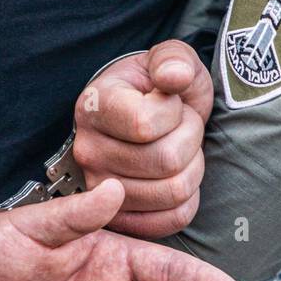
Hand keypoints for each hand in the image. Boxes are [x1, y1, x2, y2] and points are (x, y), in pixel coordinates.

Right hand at [73, 41, 211, 239]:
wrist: (148, 119)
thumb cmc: (160, 89)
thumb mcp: (170, 61)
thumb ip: (174, 60)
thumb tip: (174, 76)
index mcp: (94, 106)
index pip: (146, 124)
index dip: (176, 114)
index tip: (171, 104)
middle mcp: (87, 150)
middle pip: (166, 162)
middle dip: (191, 141)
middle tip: (182, 130)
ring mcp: (99, 189)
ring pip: (173, 192)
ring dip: (193, 170)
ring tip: (179, 151)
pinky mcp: (118, 219)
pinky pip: (170, 220)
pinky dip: (187, 202)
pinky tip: (178, 179)